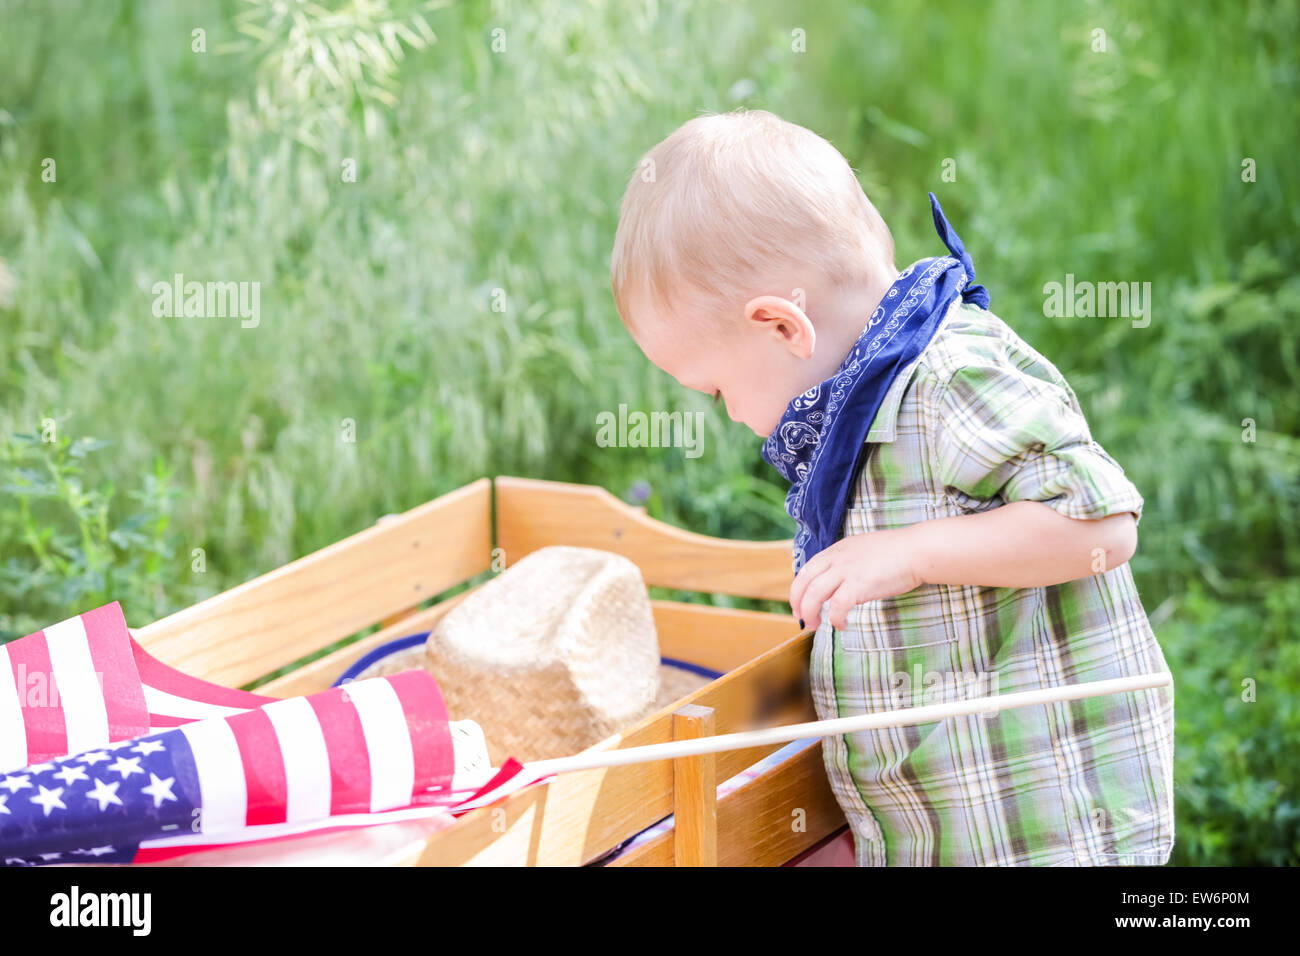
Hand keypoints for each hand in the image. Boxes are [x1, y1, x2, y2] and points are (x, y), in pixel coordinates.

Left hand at [790, 529, 922, 631]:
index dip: (799, 588)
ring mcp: (846, 571)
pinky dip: (836, 619)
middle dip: (798, 602)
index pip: (807, 568)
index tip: (799, 603)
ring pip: (814, 594)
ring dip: (811, 613)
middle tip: (802, 619)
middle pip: (804, 581)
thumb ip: (847, 561)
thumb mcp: (862, 549)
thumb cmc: (896, 552)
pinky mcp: (858, 585)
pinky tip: (842, 625)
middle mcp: (836, 559)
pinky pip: (837, 607)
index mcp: (836, 550)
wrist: (916, 551)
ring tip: (815, 626)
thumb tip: (838, 579)